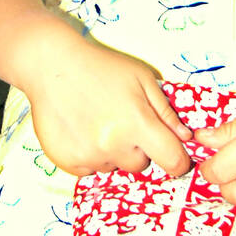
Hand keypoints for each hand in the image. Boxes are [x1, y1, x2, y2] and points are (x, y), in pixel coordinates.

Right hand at [25, 37, 193, 179]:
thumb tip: (184, 138)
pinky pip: (89, 170)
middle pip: (140, 165)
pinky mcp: (66, 161)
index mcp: (138, 124)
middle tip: (122, 122)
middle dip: (137, 148)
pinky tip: (81, 130)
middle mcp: (113, 146)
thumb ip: (165, 111)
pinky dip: (89, 155)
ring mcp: (87, 156)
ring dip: (112, 152)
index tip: (171, 152)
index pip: (174, 162)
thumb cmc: (101, 67)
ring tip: (97, 121)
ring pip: (113, 167)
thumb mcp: (142, 78)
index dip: (178, 160)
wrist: (50, 65)